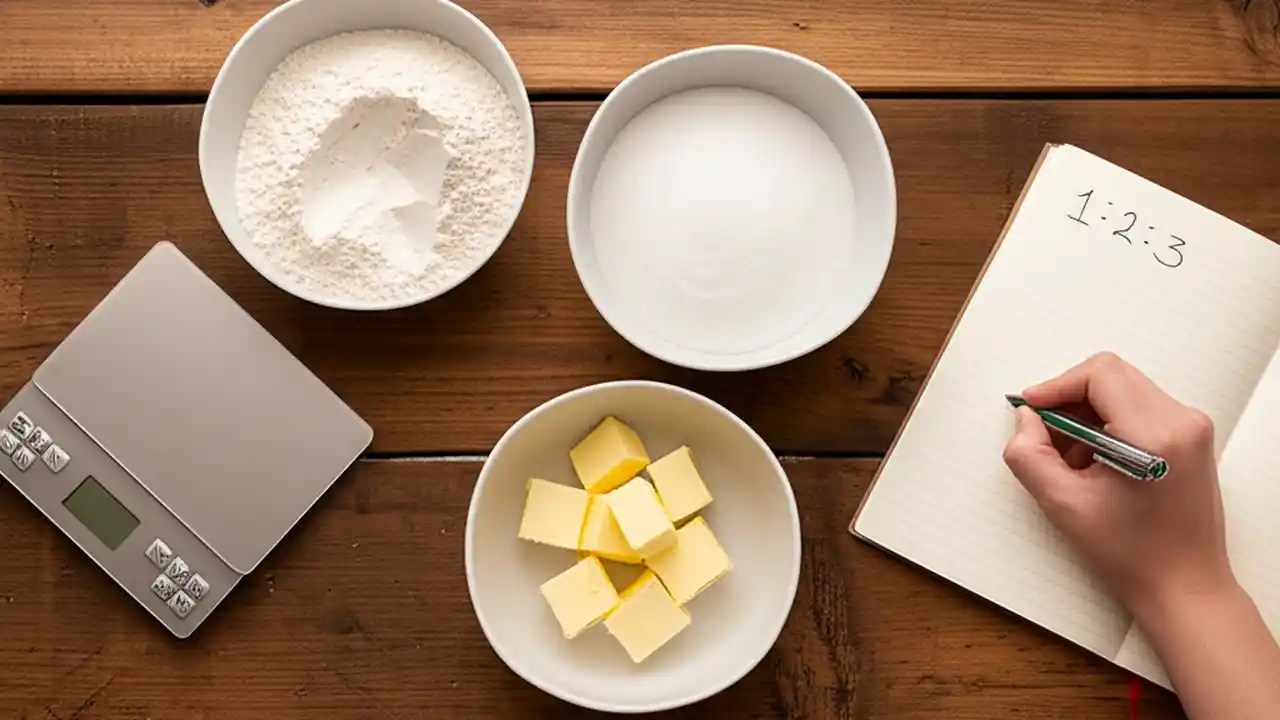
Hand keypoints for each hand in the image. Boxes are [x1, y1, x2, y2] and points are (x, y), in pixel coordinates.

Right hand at [1002, 351, 1234, 616]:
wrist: (1185, 587)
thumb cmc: (1131, 555)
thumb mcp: (1063, 505)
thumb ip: (1029, 454)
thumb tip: (1026, 418)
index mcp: (1156, 435)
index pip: (1100, 374)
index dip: (1056, 386)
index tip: (1030, 411)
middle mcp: (1183, 421)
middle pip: (1111, 376)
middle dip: (1070, 400)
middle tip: (1045, 436)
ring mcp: (1193, 427)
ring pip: (1123, 390)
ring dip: (1088, 415)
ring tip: (1073, 461)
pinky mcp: (1192, 437)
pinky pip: (1139, 408)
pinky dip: (1108, 424)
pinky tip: (1096, 464)